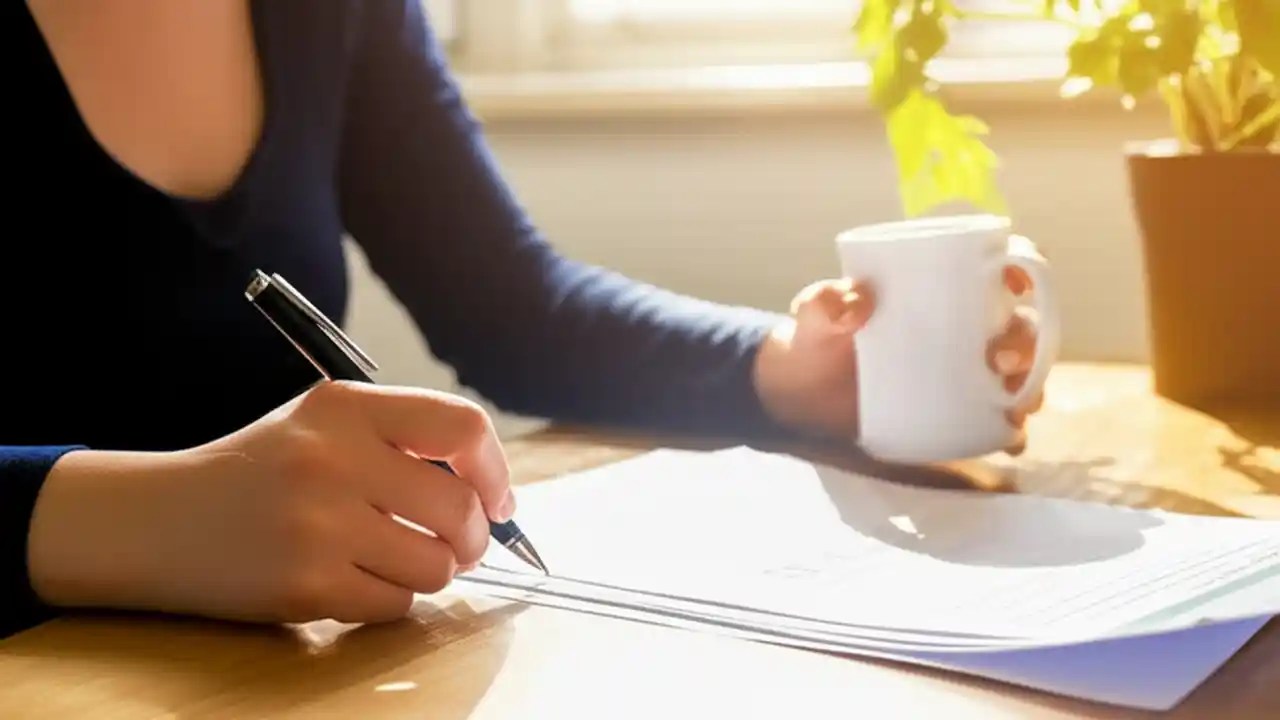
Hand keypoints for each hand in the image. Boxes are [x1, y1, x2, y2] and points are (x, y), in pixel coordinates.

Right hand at [27, 381, 511, 624]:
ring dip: (432, 572)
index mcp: (345, 406)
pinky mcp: (306, 583)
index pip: (461, 427)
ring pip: (436, 564)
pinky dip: (392, 600)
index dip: (495, 469)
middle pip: (460, 507)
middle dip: (473, 537)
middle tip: (459, 545)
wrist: (160, 519)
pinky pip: (397, 604)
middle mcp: (334, 458)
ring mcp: (318, 523)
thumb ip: (401, 441)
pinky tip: (358, 581)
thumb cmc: (260, 472)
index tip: (499, 499)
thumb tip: (493, 493)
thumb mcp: (324, 424)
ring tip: (398, 560)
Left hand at [753, 268, 1042, 453]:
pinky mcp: (957, 414)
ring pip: (1020, 377)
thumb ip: (825, 300)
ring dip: (1030, 388)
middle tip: (1001, 360)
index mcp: (945, 292)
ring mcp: (966, 375)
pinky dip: (1012, 432)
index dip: (1022, 267)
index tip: (1014, 281)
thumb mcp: (815, 313)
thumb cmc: (818, 339)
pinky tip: (1008, 439)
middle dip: (1028, 342)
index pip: (998, 271)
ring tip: (1014, 404)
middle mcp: (967, 331)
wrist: (803, 392)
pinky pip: (997, 424)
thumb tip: (857, 300)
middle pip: (1021, 327)